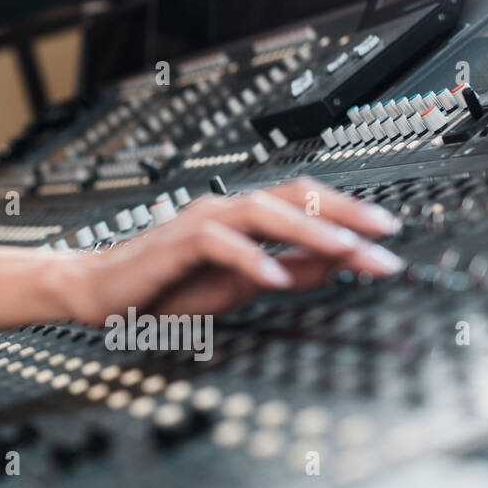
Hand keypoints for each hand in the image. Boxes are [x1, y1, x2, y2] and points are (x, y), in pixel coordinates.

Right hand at [61, 177, 403, 324]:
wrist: (98, 292)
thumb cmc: (164, 286)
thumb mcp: (241, 286)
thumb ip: (289, 271)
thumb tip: (340, 265)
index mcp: (241, 218)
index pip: (303, 202)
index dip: (349, 212)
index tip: (390, 234)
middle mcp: (224, 210)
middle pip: (291, 196)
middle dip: (343, 214)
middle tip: (384, 235)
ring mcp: (198, 222)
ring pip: (261, 212)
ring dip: (308, 230)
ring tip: (345, 249)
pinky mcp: (175, 243)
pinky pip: (218, 243)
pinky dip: (250, 258)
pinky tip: (274, 278)